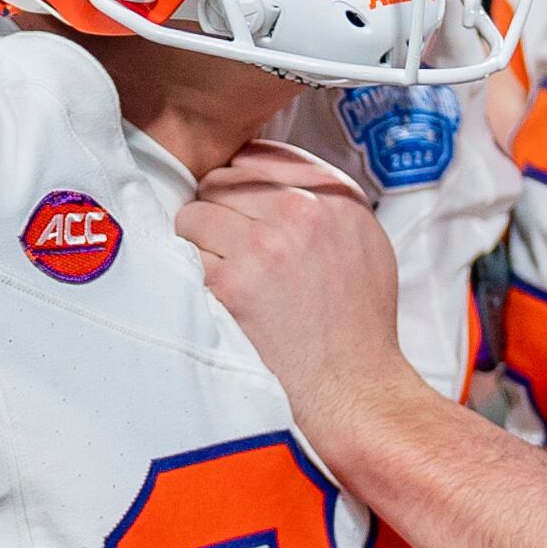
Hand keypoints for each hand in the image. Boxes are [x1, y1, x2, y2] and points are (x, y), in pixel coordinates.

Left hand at [172, 141, 420, 438]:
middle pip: (217, 183)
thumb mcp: (363, 242)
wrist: (355, 391)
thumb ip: (322, 199)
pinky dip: (192, 280)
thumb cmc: (358, 324)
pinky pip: (183, 258)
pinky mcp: (230, 287)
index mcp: (333, 197)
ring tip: (227, 280)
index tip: (241, 211)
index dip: (240, 184)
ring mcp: (262, 248)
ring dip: (198, 246)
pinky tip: (219, 303)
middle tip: (231, 255)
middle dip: (217, 215)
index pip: (257, 156)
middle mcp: (300, 214)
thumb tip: (265, 170)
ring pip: (192, 216)